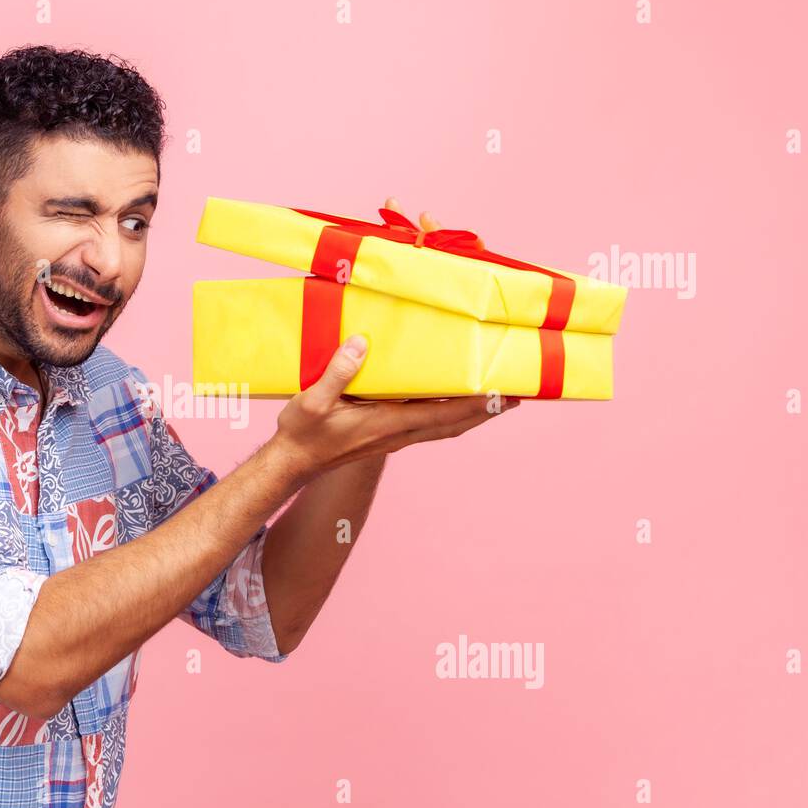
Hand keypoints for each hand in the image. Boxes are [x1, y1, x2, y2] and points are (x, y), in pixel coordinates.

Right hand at [268, 198, 513, 479]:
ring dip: (472, 414)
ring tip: (494, 399)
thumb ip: (338, 373)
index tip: (503, 393)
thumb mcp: (312, 401)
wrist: (291, 465)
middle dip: (486, 410)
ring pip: (445, 427)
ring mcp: (393, 438)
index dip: (475, 404)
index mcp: (387, 424)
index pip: (443, 414)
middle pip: (455, 423)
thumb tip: (362, 343)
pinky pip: (428, 426)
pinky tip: (451, 404)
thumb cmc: (302, 435)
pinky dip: (450, 416)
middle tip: (516, 394)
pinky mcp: (385, 437)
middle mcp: (397, 434)